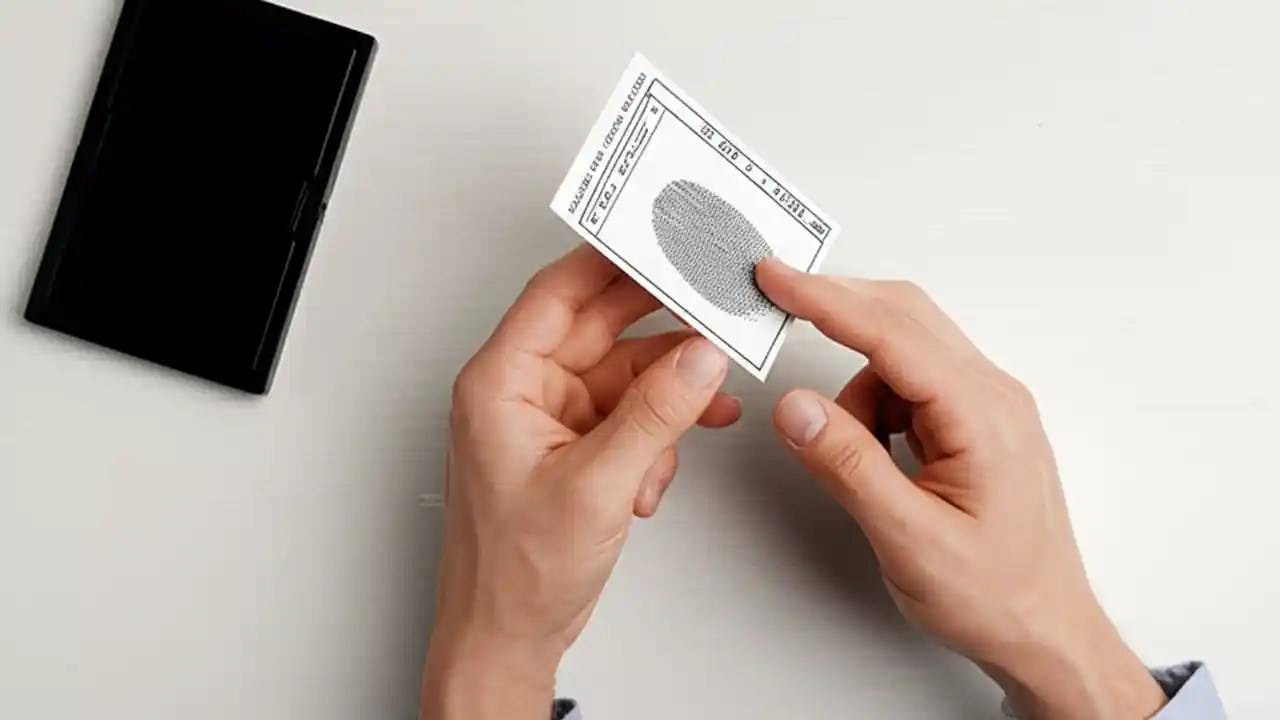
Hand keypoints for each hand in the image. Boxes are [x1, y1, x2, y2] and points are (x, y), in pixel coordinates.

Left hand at [421, 245, 736, 719]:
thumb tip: (699, 360)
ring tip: (708, 398)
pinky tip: (671, 457)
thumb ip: (655, 416)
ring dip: (666, 393)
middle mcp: (523, 393)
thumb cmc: (513, 572)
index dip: (610, 259)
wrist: (506, 637)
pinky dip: (656, 434)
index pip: (558, 293)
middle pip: (598, 328)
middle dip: (657, 323)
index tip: (658, 237)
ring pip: (622, 376)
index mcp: (501, 383)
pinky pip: (626, 417)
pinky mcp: (574, 451)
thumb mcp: (595, 486)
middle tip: (707, 301)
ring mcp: (550, 422)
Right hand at [756, 259, 1166, 718]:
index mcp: (983, 415)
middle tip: (779, 305)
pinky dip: (876, 407)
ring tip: (853, 456)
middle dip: (837, 311)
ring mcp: (986, 406)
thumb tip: (796, 407)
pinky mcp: (974, 422)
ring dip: (858, 386)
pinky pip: (911, 385)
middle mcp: (992, 396)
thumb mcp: (909, 539)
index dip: (827, 302)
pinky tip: (877, 456)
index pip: (893, 335)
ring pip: (902, 353)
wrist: (1046, 632)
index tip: (778, 279)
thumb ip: (849, 465)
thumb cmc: (996, 596)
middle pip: (904, 319)